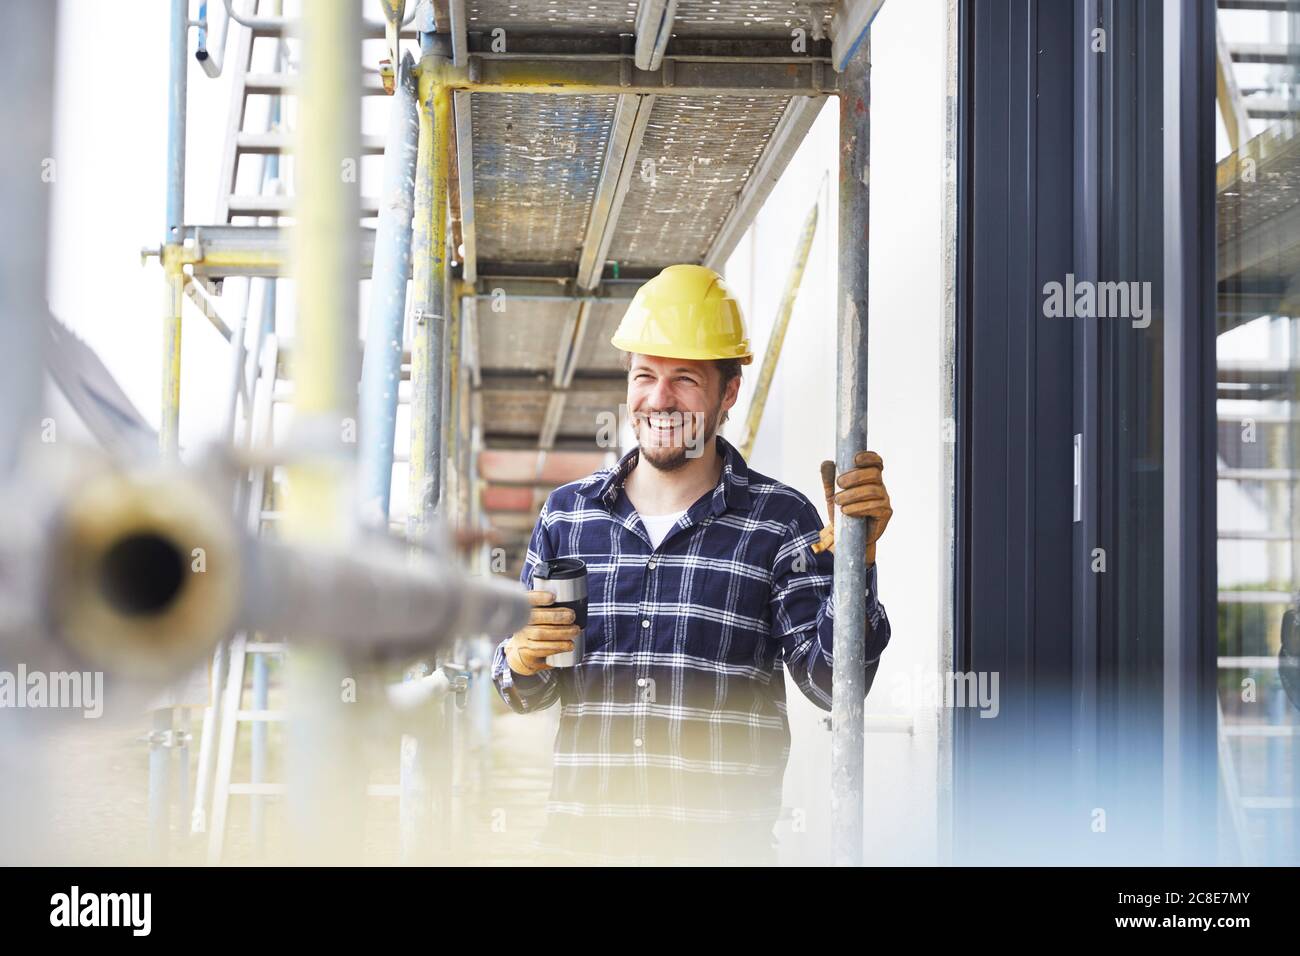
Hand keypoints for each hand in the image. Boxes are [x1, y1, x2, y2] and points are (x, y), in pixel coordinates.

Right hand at [504, 590, 578, 676]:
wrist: (524, 650)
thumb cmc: (538, 626)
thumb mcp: (539, 613)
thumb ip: (551, 605)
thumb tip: (576, 601)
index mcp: (523, 608)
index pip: (527, 599)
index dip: (538, 597)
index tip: (553, 597)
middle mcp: (520, 621)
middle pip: (535, 617)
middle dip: (556, 616)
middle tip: (572, 616)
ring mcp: (523, 636)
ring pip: (540, 633)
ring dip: (561, 632)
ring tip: (575, 630)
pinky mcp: (528, 650)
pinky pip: (542, 649)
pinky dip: (558, 646)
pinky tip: (569, 645)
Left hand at [830, 450, 891, 564]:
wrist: (848, 538)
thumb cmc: (843, 513)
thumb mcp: (832, 494)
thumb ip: (829, 479)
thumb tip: (826, 463)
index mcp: (870, 478)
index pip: (876, 462)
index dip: (869, 457)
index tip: (855, 459)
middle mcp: (880, 487)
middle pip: (874, 474)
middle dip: (855, 476)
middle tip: (839, 483)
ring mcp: (884, 500)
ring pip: (873, 491)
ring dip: (853, 494)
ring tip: (838, 501)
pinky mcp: (885, 514)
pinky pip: (875, 507)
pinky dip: (858, 508)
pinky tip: (846, 511)